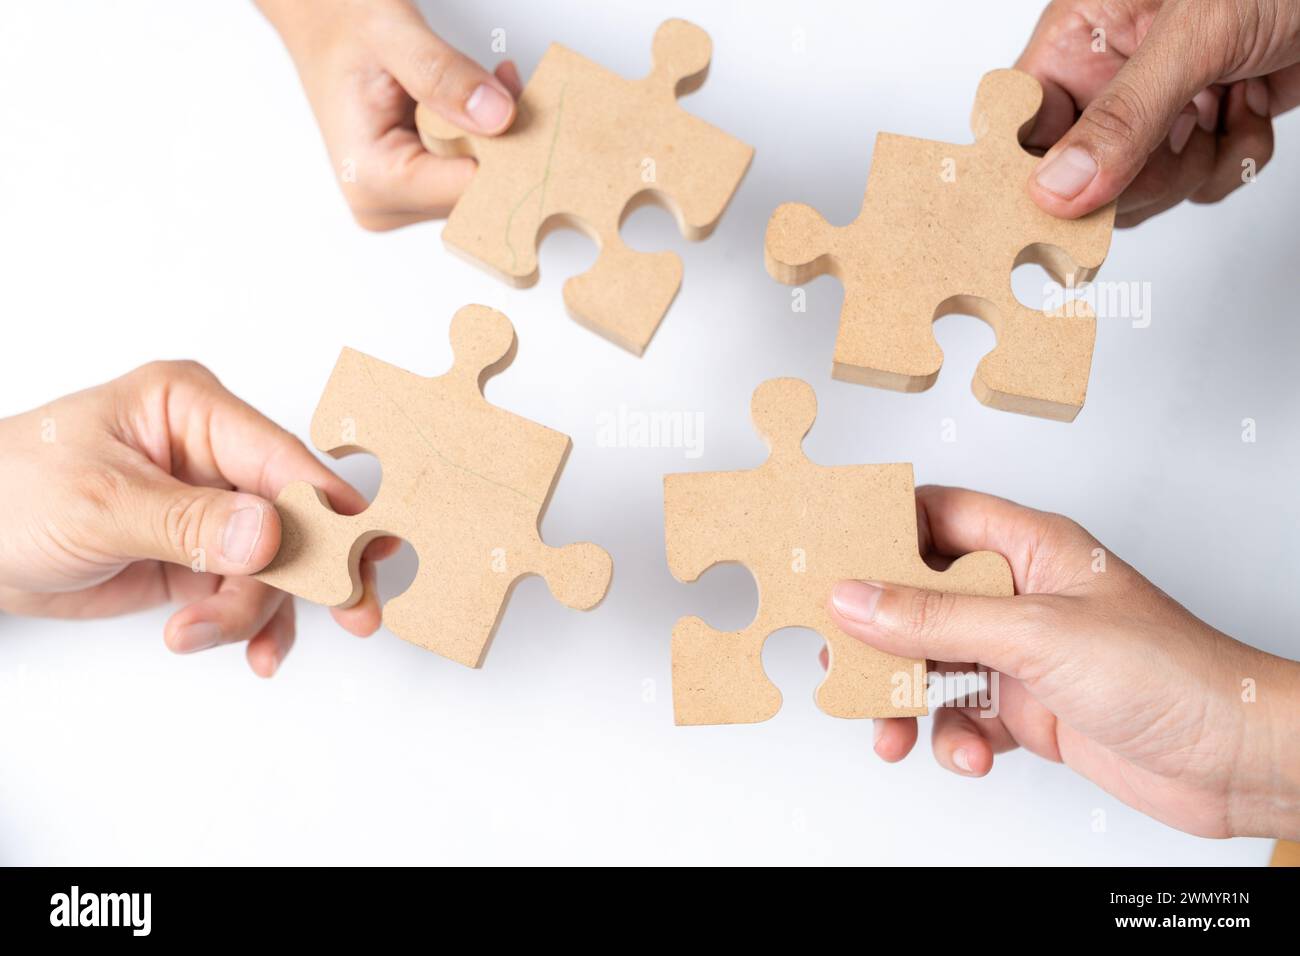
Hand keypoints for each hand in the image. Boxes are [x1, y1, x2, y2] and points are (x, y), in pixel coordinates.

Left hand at [0, 361, 390, 676]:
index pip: (280, 457)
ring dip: (255, 608)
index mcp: (192, 410)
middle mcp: (213, 454)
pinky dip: (251, 625)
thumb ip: (189, 521)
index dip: (328, 506)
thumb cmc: (11, 492)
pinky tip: (252, 652)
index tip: (361, 553)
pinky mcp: (199, 555)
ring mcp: (210, 508)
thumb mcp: (100, 503)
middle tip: (354, 614)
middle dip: (315, 569)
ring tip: (204, 634)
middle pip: (294, 514)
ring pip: (274, 565)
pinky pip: (248, 592)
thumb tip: (269, 534)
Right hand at [256, 0, 521, 229]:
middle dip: (506, 144)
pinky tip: (482, 96)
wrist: (321, 18)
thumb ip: (442, 75)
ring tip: (492, 82)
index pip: (464, 194)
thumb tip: (497, 116)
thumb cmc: (341, 23)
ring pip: (481, 183)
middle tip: (509, 84)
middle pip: (477, 194)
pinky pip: (473, 170)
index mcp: (371, 179)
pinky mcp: (420, 186)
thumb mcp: (392, 33)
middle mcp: (385, 202)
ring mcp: (403, 199)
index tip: (530, 117)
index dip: (508, 160)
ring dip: (500, 135)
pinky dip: (488, 134)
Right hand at [827, 486, 1299, 839]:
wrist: (1234, 758)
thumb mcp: (1034, 635)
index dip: (880, 530)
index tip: (827, 556)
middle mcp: (1020, 594)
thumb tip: (853, 598)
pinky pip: (962, 715)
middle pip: (919, 598)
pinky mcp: (1028, 707)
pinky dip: (953, 738)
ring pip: (932, 663)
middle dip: (878, 635)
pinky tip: (971, 753)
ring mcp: (1022, 652)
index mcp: (1028, 546)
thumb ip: (935, 617)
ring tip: (890, 731)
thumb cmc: (1169, 672)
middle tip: (840, 660)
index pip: (936, 516)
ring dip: (906, 700)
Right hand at [1017, 0, 1299, 224]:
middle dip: (1138, 174)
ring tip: (1229, 102)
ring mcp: (1154, 102)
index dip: (1029, 171)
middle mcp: (1107, 71)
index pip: (1020, 122)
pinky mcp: (1203, 124)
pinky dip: (1234, 157)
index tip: (1053, 209)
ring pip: (1139, 189)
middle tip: (1182, 136)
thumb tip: (1056, 190)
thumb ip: (1124, 115)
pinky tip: (1251, 102)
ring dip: (1196, 166)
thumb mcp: (1199, 33)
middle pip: (1076, 175)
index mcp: (1078, 33)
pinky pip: (1194, 182)